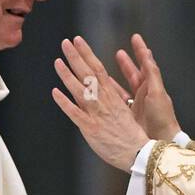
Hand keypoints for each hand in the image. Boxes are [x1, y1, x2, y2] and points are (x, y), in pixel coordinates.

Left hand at [51, 36, 148, 169]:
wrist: (138, 152)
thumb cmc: (132, 135)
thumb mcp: (124, 111)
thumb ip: (112, 99)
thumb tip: (105, 89)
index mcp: (112, 96)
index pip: (98, 68)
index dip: (87, 54)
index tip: (78, 41)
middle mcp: (104, 101)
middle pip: (88, 74)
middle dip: (76, 56)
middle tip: (66, 42)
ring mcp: (96, 113)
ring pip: (80, 89)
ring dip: (67, 74)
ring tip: (57, 61)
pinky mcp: (90, 127)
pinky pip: (75, 113)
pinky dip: (65, 102)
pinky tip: (55, 92)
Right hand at [115, 33, 181, 140]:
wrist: (160, 141)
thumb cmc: (162, 118)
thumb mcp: (157, 93)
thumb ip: (151, 74)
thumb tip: (147, 54)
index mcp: (153, 86)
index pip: (146, 64)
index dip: (140, 50)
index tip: (135, 38)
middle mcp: (145, 94)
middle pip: (134, 73)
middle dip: (126, 62)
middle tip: (118, 52)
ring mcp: (137, 104)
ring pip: (124, 86)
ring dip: (116, 77)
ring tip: (106, 68)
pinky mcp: (129, 114)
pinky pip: (118, 100)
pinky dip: (110, 94)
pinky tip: (102, 90)